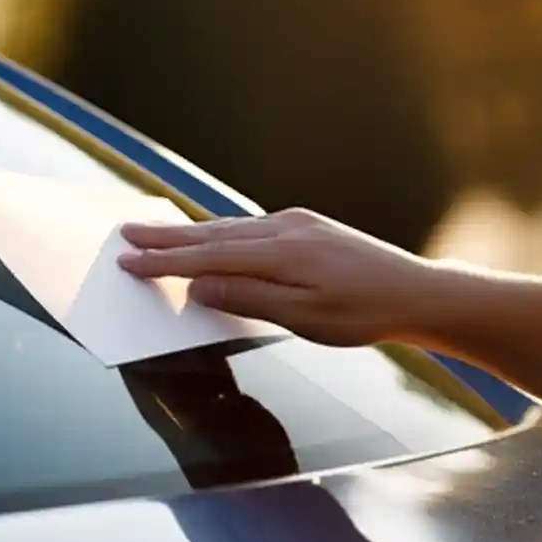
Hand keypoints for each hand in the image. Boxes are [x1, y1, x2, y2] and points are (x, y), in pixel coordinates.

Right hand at [117, 208, 444, 346]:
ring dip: (189, 231)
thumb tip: (198, 285)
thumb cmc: (363, 314)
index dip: (164, 261)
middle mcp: (284, 228)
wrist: (415, 292)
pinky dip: (220, 230)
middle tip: (126, 233)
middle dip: (166, 236)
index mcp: (281, 252)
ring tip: (156, 231)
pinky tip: (211, 234)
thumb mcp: (304, 318)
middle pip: (211, 233)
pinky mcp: (307, 226)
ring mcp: (296, 223)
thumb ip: (247, 299)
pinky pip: (250, 226)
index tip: (128, 261)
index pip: (207, 256)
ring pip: (229, 226)